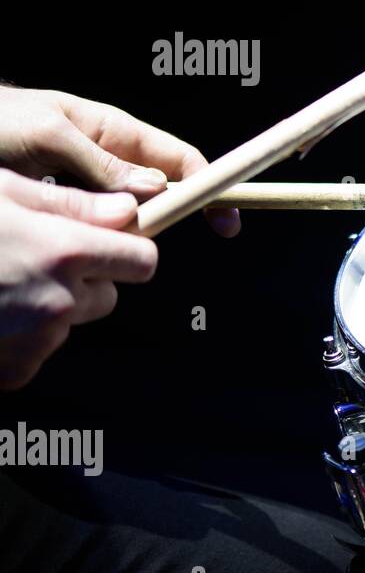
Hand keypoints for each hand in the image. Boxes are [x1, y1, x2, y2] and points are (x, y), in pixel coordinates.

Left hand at [0, 86, 239, 236]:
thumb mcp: (48, 136)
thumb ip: (100, 162)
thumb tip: (155, 189)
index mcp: (115, 131)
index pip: (182, 160)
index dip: (211, 189)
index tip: (226, 222)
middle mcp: (109, 159)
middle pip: (159, 197)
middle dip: (157, 222)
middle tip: (132, 242)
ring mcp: (87, 184)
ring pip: (124, 218)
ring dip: (116, 234)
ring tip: (84, 236)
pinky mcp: (64, 205)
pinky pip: (92, 227)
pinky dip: (90, 239)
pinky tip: (70, 242)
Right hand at [0, 170, 157, 389]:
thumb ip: (71, 205)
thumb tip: (126, 209)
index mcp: (63, 252)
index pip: (142, 262)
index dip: (127, 251)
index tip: (109, 243)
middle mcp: (58, 301)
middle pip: (107, 296)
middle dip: (85, 280)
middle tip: (35, 258)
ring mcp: (35, 339)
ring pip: (70, 323)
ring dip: (50, 308)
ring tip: (0, 282)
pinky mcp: (12, 367)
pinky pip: (37, 353)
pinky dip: (21, 340)